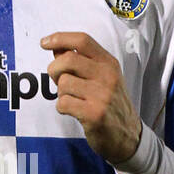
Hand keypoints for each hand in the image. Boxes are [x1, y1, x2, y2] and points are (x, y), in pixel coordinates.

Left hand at [41, 31, 140, 166]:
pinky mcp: (94, 114)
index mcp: (109, 63)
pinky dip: (62, 108)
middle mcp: (107, 76)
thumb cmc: (110, 104)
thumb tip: (56, 47)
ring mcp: (102, 95)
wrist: (128, 136)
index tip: (44, 42)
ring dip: (61, 93)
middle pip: (67, 60)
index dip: (60, 38)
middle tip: (58, 80)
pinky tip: (74, 111)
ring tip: (73, 99)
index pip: (82, 40)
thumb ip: (80, 61)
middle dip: (54, 70)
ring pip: (63, 83)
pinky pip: (63, 103)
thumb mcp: (102, 78)